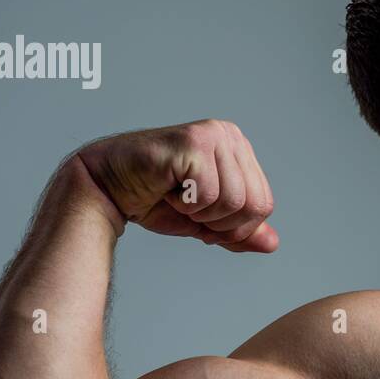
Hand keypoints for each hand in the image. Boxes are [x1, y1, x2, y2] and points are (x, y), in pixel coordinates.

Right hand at [77, 119, 278, 252]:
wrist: (106, 189)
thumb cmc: (153, 199)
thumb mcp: (206, 222)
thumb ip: (239, 232)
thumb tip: (272, 244)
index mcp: (239, 150)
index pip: (264, 205)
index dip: (235, 227)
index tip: (202, 217)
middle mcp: (230, 136)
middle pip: (255, 205)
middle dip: (221, 223)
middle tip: (189, 208)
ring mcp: (213, 135)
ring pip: (234, 201)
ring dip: (201, 213)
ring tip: (178, 196)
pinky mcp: (193, 143)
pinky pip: (210, 194)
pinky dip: (186, 204)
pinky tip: (167, 189)